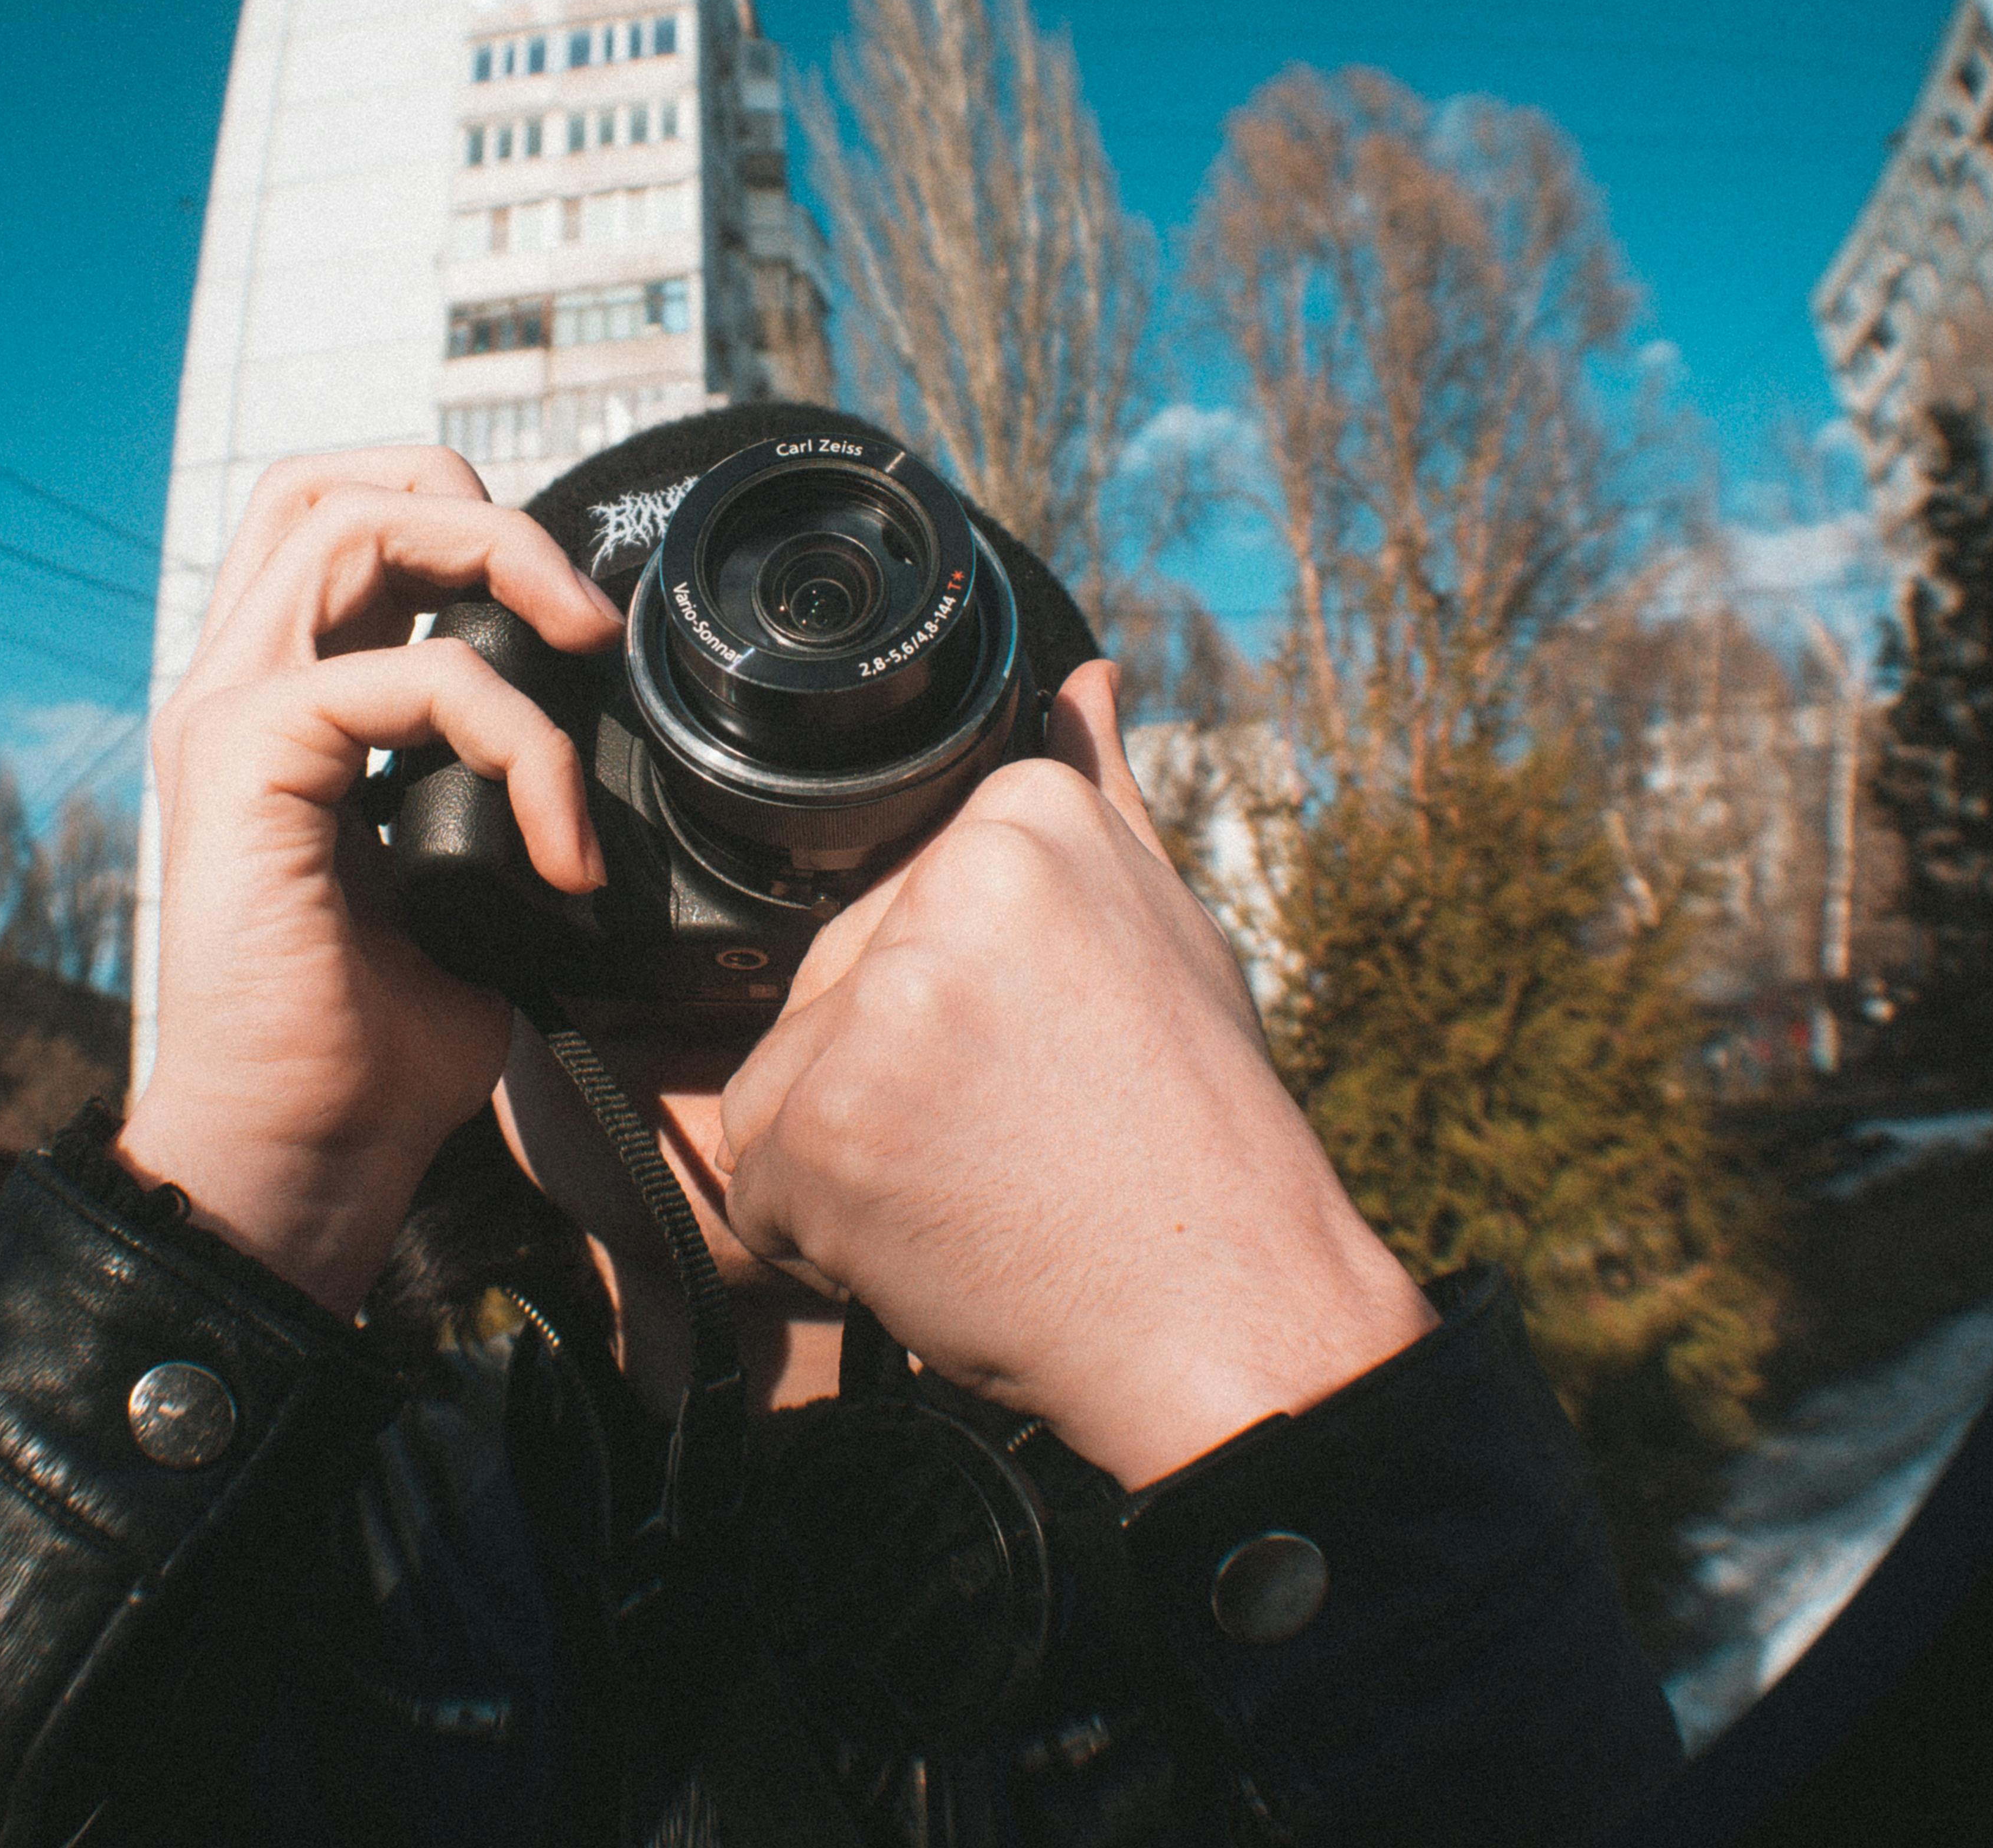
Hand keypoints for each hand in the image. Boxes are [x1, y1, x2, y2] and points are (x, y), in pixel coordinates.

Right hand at [115, 447, 620, 1316]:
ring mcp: (228, 712)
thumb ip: (500, 811)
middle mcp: (235, 690)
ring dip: (498, 563)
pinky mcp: (244, 754)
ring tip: (583, 649)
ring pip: (352, 525)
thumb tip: (602, 789)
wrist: (302, 1157)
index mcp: (280, 712)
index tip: (570, 629)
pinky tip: (560, 840)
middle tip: (575, 608)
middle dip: (472, 505)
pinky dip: (515, 738)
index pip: (341, 532)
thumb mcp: (467, 899)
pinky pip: (409, 674)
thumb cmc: (372, 1056)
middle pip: (329, 486)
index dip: (461, 532)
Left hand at [713, 661, 1436, 1488]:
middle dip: (893, 1072)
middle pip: (829, 982)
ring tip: (984, 1186)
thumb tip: (1077, 682)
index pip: (896, 897)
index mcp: (1024, 821)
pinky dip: (822, 1232)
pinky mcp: (820, 1126)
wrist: (1234, 1311)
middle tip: (1016, 1132)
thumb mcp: (1168, 931)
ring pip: (783, 1079)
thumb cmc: (1204, 1130)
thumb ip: (1098, 799)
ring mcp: (876, 1011)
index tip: (1038, 1053)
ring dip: (854, 1153)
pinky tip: (937, 1238)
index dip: (952, 1002)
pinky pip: (758, 1179)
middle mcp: (943, 892)